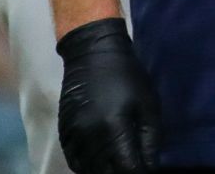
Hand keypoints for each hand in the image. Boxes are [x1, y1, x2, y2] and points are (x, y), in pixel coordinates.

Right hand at [55, 19, 159, 173]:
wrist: (92, 53)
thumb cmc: (127, 76)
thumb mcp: (149, 105)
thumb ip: (150, 140)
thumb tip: (150, 167)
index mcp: (114, 130)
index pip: (127, 169)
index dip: (137, 172)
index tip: (144, 169)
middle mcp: (90, 138)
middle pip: (105, 173)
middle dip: (120, 172)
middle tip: (131, 164)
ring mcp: (73, 137)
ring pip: (88, 169)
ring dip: (103, 170)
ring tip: (117, 163)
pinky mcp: (64, 134)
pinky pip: (74, 161)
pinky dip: (86, 165)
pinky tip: (99, 161)